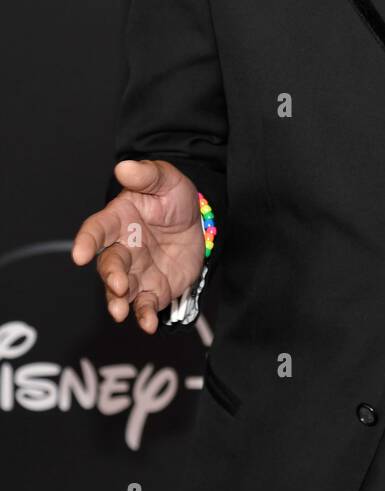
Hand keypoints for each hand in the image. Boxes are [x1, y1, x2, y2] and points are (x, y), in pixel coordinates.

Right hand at [71, 159, 205, 334]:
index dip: (86, 241)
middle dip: (110, 276)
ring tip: (120, 311)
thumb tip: (124, 166)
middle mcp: (122, 249)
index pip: (96, 230)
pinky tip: (148, 324)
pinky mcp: (153, 289)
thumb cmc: (173, 198)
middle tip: (118, 284)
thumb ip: (147, 175)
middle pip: (109, 265)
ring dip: (118, 302)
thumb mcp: (166, 180)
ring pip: (119, 291)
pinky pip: (144, 305)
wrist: (198, 221)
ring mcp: (136, 272)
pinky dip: (144, 315)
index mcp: (119, 220)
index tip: (79, 254)